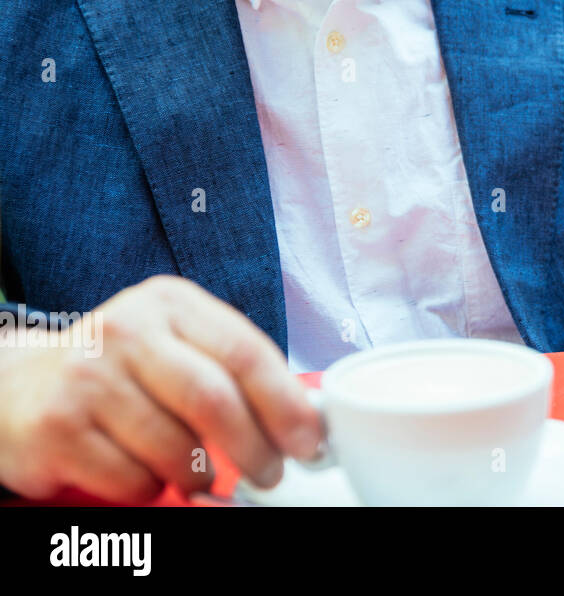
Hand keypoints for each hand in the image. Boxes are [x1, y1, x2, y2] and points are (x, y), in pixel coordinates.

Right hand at [0, 275, 322, 502]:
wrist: (18, 386)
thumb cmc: (121, 370)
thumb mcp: (177, 343)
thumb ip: (233, 367)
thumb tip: (302, 416)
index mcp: (171, 303)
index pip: (245, 351)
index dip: (285, 403)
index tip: (310, 440)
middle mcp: (127, 330)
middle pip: (214, 398)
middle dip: (255, 446)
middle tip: (271, 473)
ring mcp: (88, 377)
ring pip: (175, 446)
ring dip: (200, 473)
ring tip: (201, 473)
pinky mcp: (57, 427)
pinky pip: (132, 476)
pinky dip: (152, 486)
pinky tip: (147, 471)